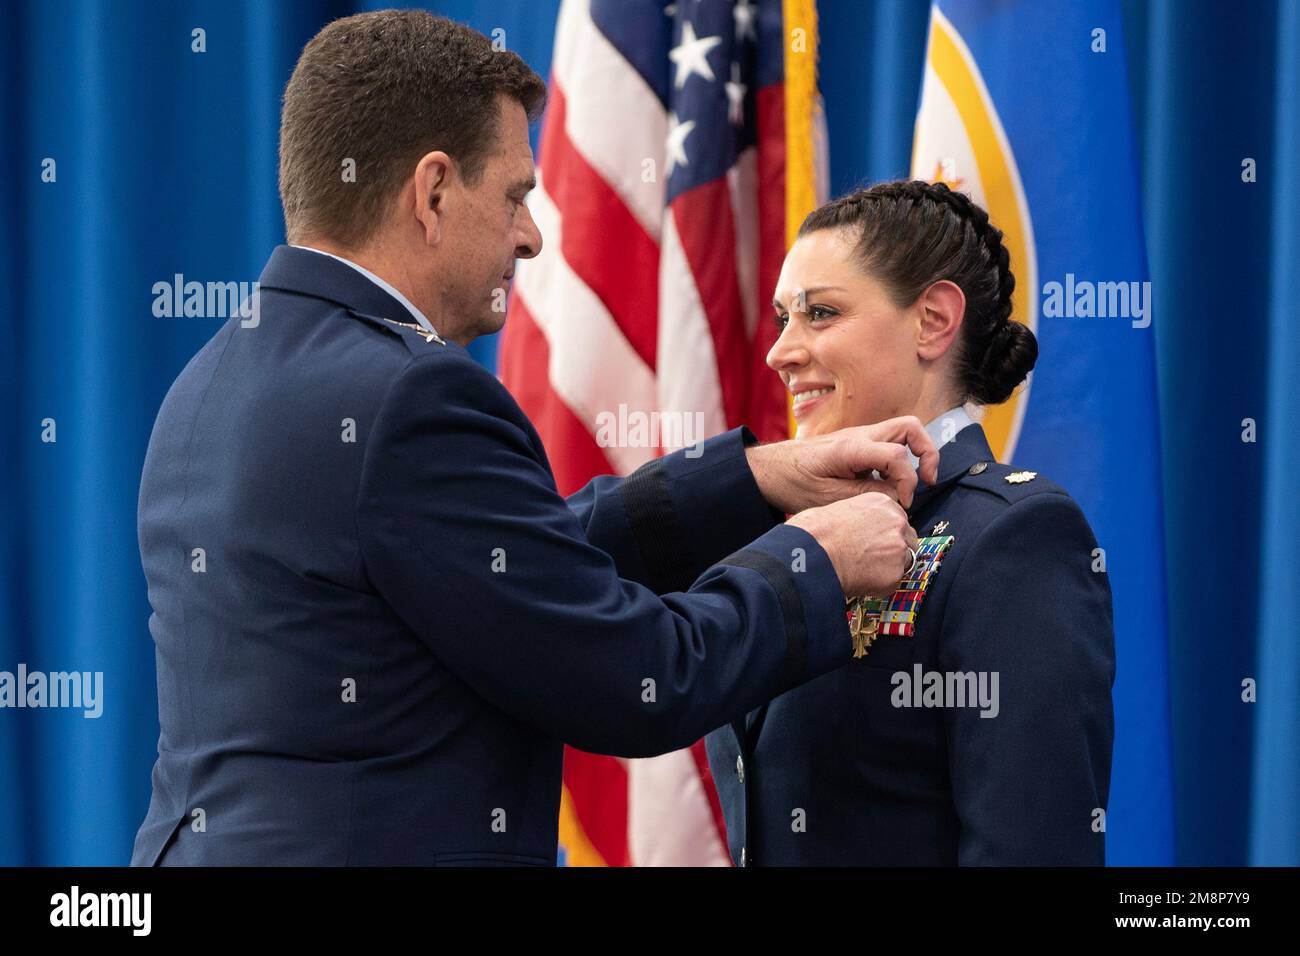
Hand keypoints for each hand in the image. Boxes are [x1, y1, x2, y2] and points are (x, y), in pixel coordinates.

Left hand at [744, 416, 939, 512]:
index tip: (903, 502)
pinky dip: (898, 462)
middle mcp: (859, 435)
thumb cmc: (792, 483)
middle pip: (910, 427)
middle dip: (927, 452)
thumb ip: (866, 495)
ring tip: (910, 485)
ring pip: (902, 432)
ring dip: (914, 455)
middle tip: (927, 481)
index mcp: (850, 448)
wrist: (769, 469)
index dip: (908, 481)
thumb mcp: (828, 498)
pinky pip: (889, 444)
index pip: (896, 455)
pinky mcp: (858, 444)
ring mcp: (860, 436)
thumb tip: (898, 495)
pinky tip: (888, 485)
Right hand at [788, 493, 919, 597]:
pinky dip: (880, 585)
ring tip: (862, 570)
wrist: (811, 553)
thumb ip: (862, 517)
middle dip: (893, 550)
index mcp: (882, 503)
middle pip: (907, 539)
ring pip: (904, 561)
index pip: (897, 520)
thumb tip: (862, 529)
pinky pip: (893, 582)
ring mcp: (898, 548)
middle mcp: (896, 523)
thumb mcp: (840, 508)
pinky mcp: (895, 573)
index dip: (886, 533)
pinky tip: (861, 580)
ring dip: (888, 567)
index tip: (876, 541)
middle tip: (871, 558)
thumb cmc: (815, 532)